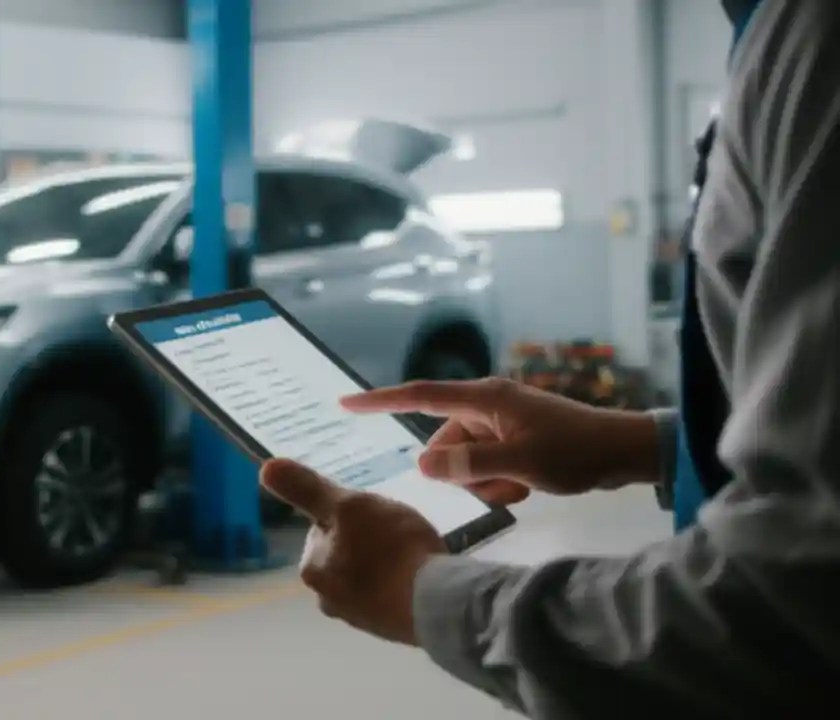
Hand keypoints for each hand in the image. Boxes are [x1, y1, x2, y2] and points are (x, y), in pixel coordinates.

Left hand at [259, 458, 445, 645]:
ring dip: (387, 562)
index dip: (349, 515)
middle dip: (368, 541)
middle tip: (397, 531)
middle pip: (345, 554)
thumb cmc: (390, 548)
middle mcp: (328, 600)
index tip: (374, 513)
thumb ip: (307, 489)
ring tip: (414, 551)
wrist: (439, 602)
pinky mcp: (392, 628)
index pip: (323, 529)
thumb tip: (265, 468)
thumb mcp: (347, 506)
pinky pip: (392, 595)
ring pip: (369, 576)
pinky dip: (403, 582)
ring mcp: (361, 619)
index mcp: (312, 571)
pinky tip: (423, 573)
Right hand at [341, 378, 662, 504]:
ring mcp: (502, 422)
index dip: (380, 401)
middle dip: (462, 471)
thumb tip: (423, 463)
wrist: (624, 453)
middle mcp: (487, 405)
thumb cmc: (574, 452)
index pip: (420, 396)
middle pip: (445, 441)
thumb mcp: (519, 463)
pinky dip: (500, 480)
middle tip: (503, 484)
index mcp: (484, 398)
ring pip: (466, 459)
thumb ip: (469, 465)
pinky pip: (487, 464)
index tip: (346, 404)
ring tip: (521, 487)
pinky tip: (528, 487)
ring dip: (484, 480)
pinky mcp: (515, 438)